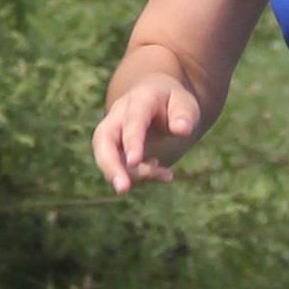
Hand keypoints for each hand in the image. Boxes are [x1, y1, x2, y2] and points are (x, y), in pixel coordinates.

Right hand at [90, 75, 200, 193]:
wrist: (157, 100)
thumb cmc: (172, 102)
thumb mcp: (184, 102)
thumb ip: (184, 114)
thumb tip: (182, 129)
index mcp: (139, 100)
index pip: (132, 120)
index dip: (132, 141)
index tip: (134, 162)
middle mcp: (118, 115)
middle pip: (103, 139)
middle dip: (110, 165)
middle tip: (123, 189)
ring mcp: (112, 133)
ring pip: (106, 157)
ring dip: (131, 175)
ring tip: (165, 176)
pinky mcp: (112, 150)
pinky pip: (119, 167)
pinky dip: (138, 177)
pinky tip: (162, 174)